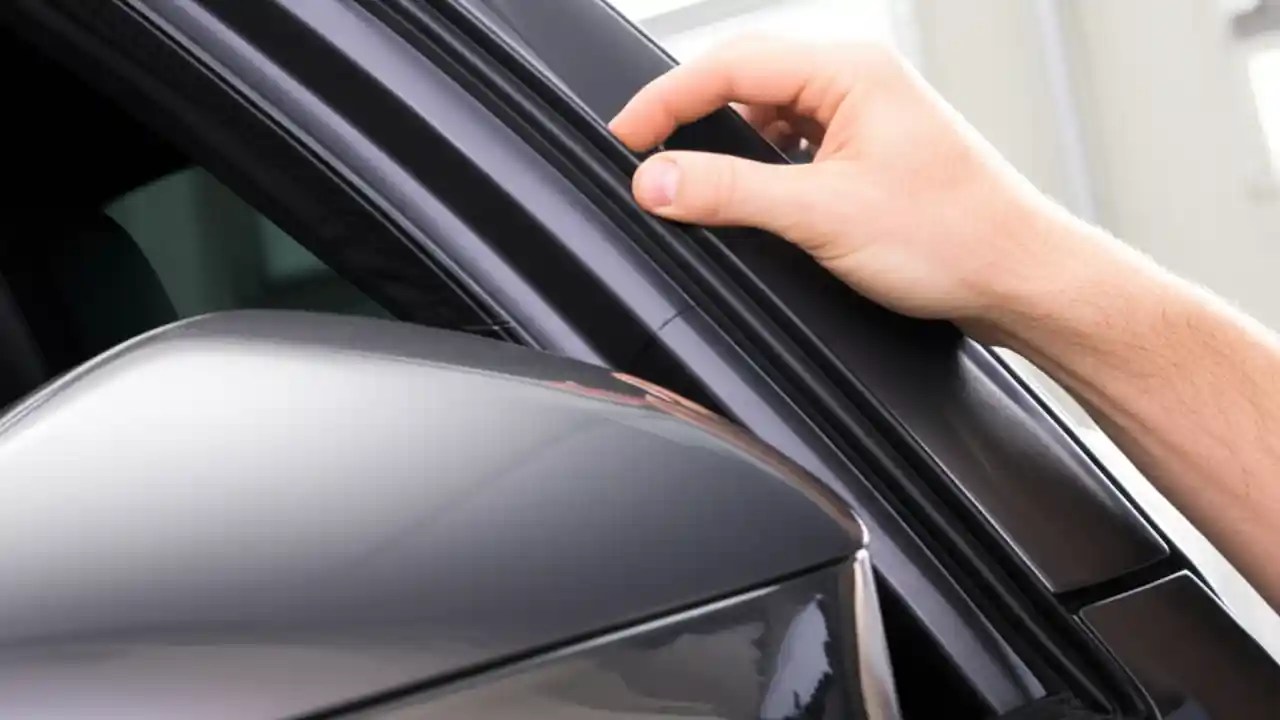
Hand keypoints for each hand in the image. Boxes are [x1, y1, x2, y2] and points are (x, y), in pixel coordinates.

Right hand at [609, 36, 1112, 340]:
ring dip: (730, 147)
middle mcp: (858, 80)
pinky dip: (763, 169)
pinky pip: (795, 145)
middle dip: (692, 118)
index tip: (622, 137)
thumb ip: (730, 194)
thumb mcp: (822, 215)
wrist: (1019, 277)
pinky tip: (757, 201)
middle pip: (745, 80)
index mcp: (850, 70)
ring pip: (769, 114)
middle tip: (644, 159)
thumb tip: (654, 179)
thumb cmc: (952, 237)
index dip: (665, 100)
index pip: (729, 64)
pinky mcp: (869, 151)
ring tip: (698, 186)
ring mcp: (866, 115)